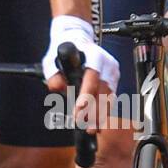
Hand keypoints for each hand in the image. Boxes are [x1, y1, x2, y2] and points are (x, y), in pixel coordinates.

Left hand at [41, 17, 116, 134]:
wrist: (77, 38)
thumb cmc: (65, 50)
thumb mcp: (52, 59)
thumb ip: (53, 74)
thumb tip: (57, 88)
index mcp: (93, 55)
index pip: (92, 76)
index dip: (86, 94)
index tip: (79, 108)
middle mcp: (107, 63)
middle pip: (103, 91)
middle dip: (94, 111)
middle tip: (86, 127)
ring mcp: (113, 71)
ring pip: (109, 97)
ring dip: (100, 115)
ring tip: (92, 129)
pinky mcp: (114, 78)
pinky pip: (111, 97)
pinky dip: (104, 110)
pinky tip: (98, 122)